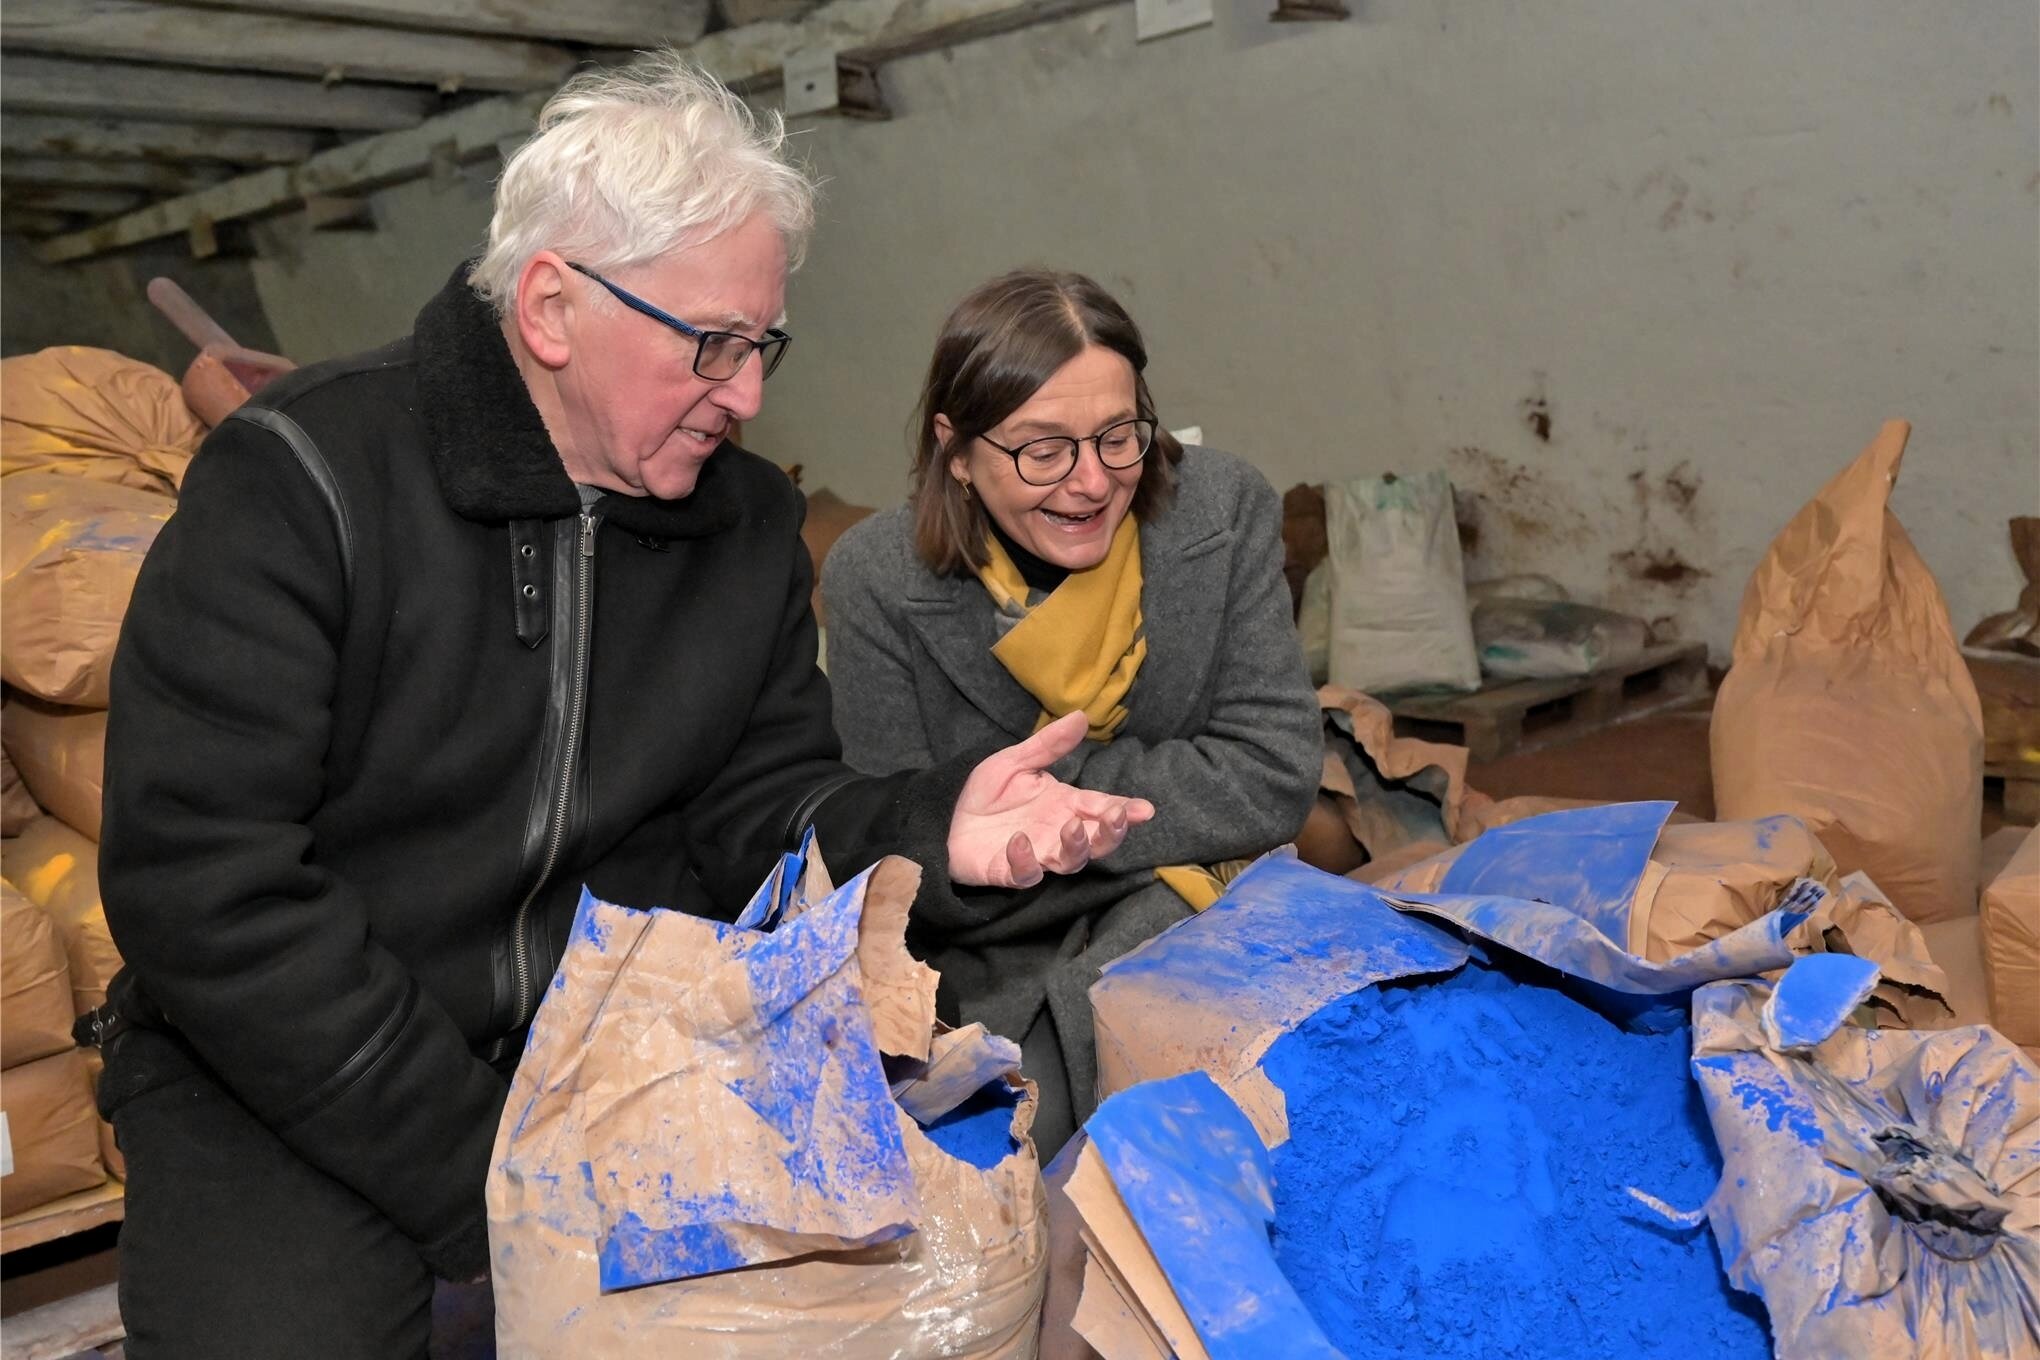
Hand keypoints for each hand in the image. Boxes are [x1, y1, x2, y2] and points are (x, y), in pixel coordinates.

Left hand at [947, 711, 1156, 888]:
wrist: (943, 817)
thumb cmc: (984, 793)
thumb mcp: (1016, 761)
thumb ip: (1048, 745)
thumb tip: (1082, 716)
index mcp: (1064, 804)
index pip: (1101, 808)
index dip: (1125, 811)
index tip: (1145, 809)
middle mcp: (1056, 832)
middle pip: (1096, 841)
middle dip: (1111, 833)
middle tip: (1116, 818)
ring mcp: (1036, 854)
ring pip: (1070, 862)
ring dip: (1076, 846)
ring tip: (1072, 827)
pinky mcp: (1009, 872)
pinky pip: (1025, 874)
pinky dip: (1025, 860)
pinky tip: (1018, 841)